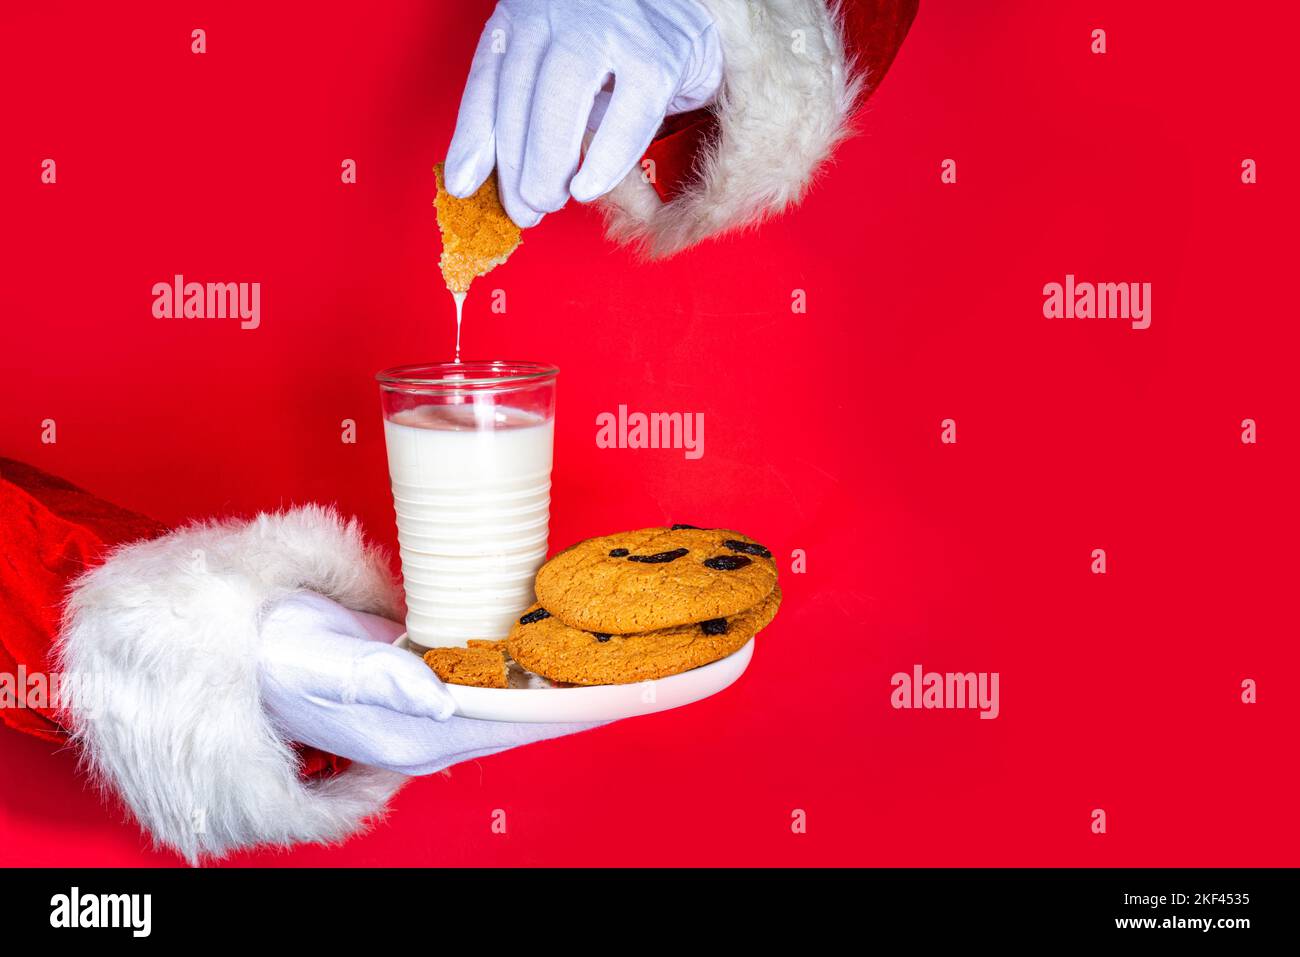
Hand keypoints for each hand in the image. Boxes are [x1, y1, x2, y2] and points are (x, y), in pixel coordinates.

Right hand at [257, 591, 600, 775]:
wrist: (240, 652)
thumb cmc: (276, 658)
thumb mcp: (322, 663)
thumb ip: (382, 680)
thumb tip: (442, 698)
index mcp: (418, 735)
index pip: (521, 723)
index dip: (579, 705)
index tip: (634, 687)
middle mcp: (435, 729)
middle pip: (532, 713)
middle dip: (590, 690)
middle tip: (652, 659)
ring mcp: (434, 707)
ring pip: (519, 696)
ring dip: (568, 676)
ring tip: (625, 650)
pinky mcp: (429, 682)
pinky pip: (497, 679)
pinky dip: (534, 662)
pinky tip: (560, 640)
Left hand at [444, 0, 722, 227]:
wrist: (689, 13)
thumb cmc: (617, 50)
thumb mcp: (558, 67)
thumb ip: (523, 107)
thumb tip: (477, 177)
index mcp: (530, 12)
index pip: (489, 76)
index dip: (473, 137)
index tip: (464, 185)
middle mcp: (562, 10)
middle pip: (520, 89)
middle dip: (515, 161)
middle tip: (524, 208)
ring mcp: (609, 27)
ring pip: (562, 96)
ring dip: (549, 162)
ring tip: (549, 201)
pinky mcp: (657, 53)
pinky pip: (627, 112)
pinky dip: (606, 158)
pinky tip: (589, 187)